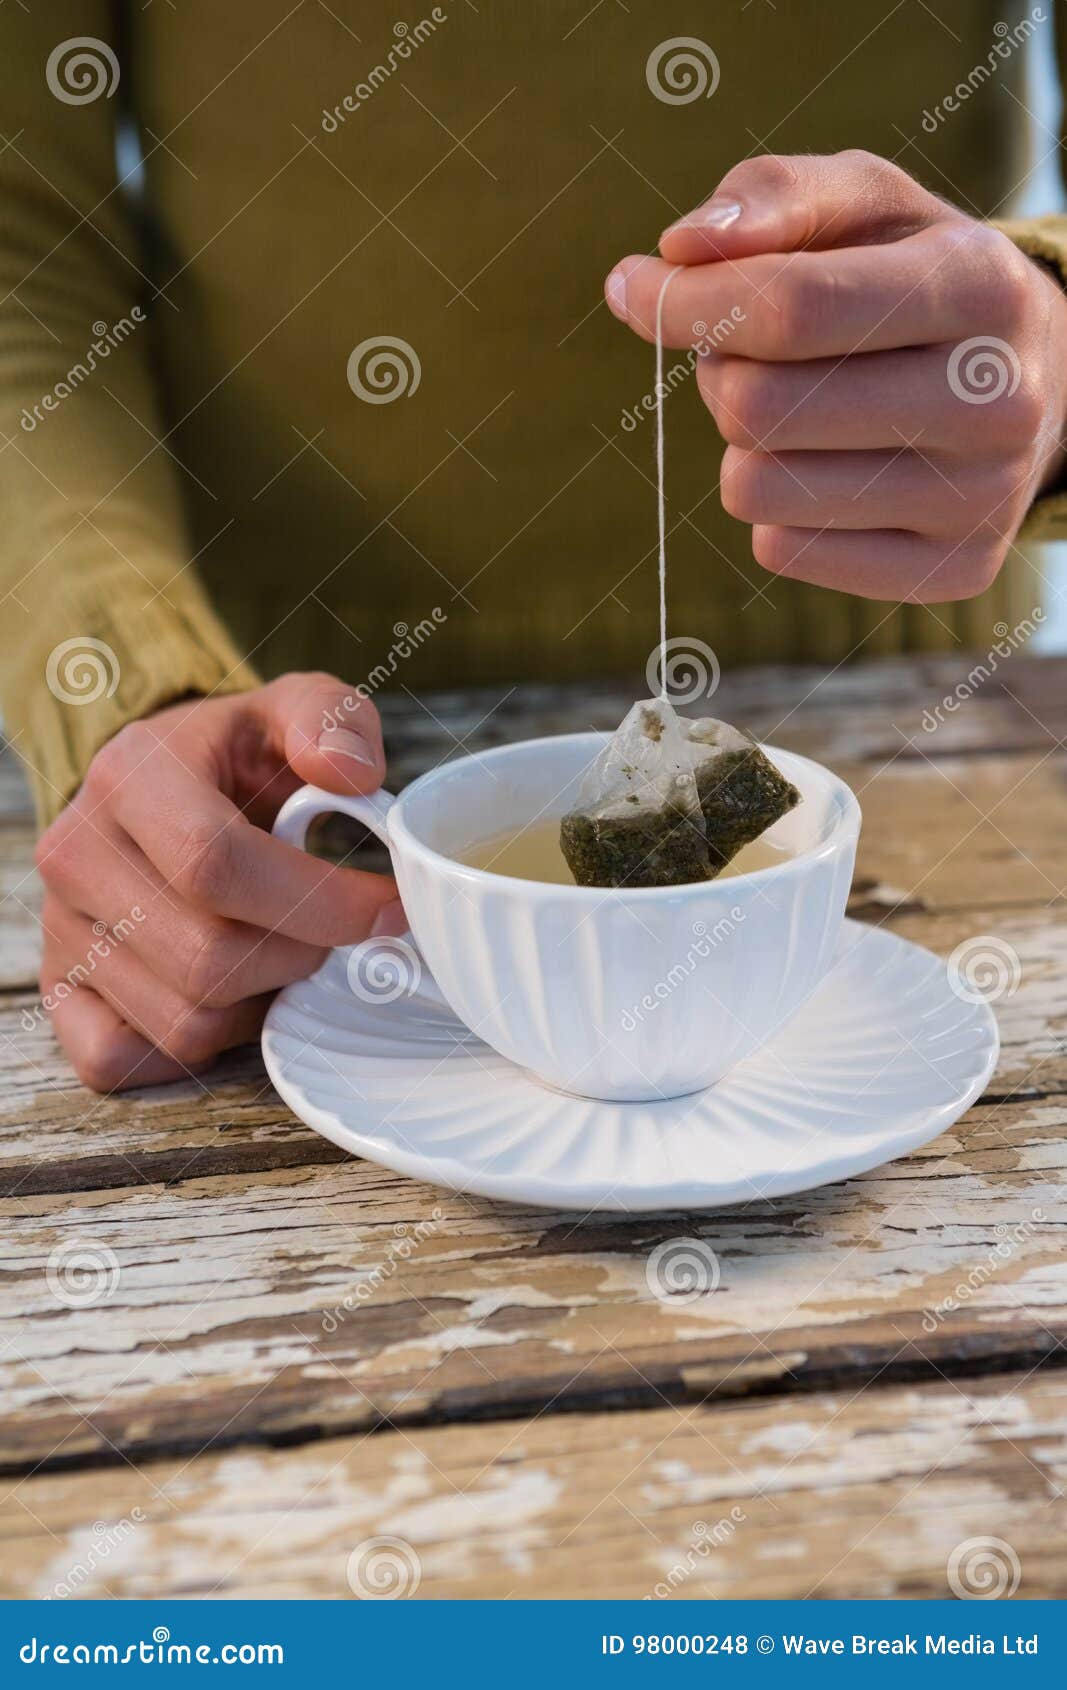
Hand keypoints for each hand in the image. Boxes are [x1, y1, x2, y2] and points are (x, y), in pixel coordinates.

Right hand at [35, 674, 402, 1091]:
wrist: (157, 788)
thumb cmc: (233, 760)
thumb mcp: (289, 710)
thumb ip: (332, 719)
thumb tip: (353, 774)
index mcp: (130, 777)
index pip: (214, 864)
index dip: (321, 902)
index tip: (386, 908)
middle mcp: (78, 856)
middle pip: (209, 957)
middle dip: (300, 955)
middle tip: (328, 929)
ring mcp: (61, 930)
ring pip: (184, 1021)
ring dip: (257, 1002)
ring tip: (275, 948)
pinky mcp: (60, 991)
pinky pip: (126, 1059)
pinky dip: (191, 1047)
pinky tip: (226, 994)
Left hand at [605, 150, 1066, 600]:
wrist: (1038, 383)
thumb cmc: (918, 279)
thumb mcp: (867, 205)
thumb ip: (773, 196)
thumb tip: (676, 251)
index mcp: (981, 285)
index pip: (789, 308)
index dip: (686, 302)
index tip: (636, 289)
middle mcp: (997, 401)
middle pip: (759, 409)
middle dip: (722, 374)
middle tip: (753, 358)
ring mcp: (979, 499)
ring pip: (758, 490)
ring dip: (744, 447)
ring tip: (795, 411)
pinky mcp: (949, 572)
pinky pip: (782, 551)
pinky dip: (777, 510)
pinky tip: (828, 470)